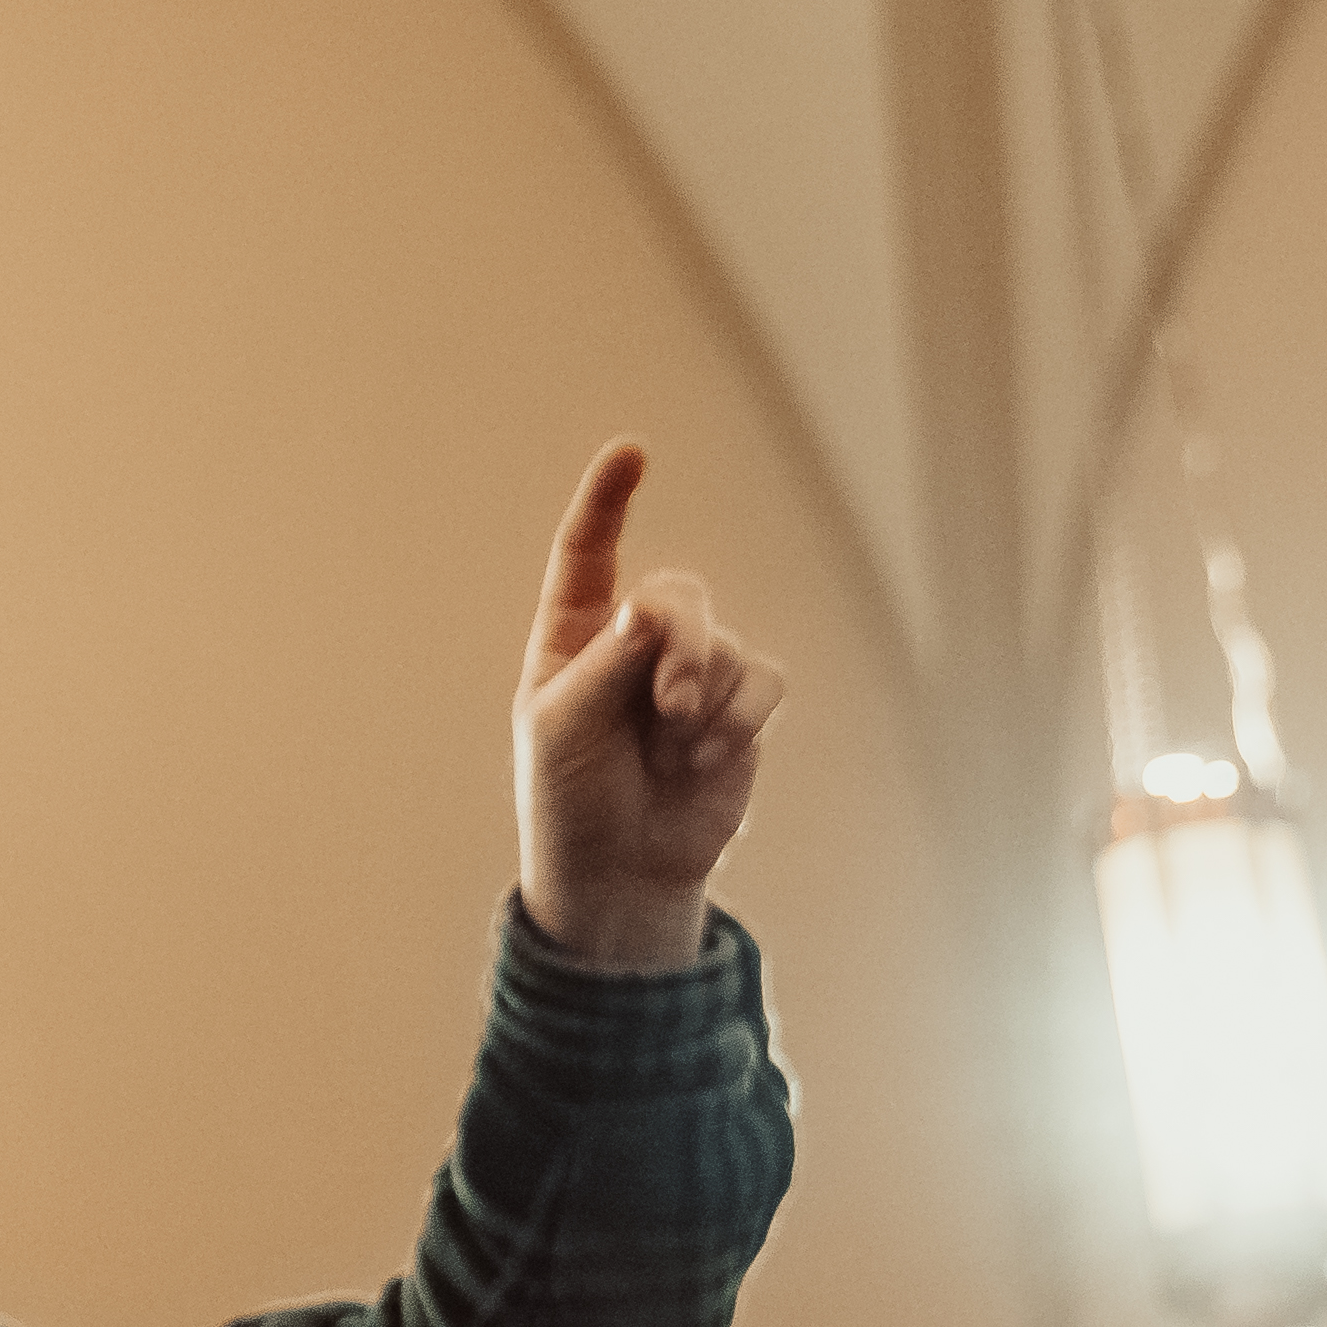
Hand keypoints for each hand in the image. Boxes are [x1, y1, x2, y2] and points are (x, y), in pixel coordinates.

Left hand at [513, 438, 778, 970]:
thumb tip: (651, 603)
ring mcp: (690, 675)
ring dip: (705, 697)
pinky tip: (707, 760)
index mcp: (573, 639)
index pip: (588, 554)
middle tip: (667, 704)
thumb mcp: (564, 727)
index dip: (608, 503)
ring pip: (724, 643)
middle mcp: (633, 645)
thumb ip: (608, 662)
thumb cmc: (570, 799)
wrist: (620, 872)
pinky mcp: (736, 711)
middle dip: (682, 641)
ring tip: (675, 751)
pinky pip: (762, 681)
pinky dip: (738, 720)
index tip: (632, 453)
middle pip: (678, 594)